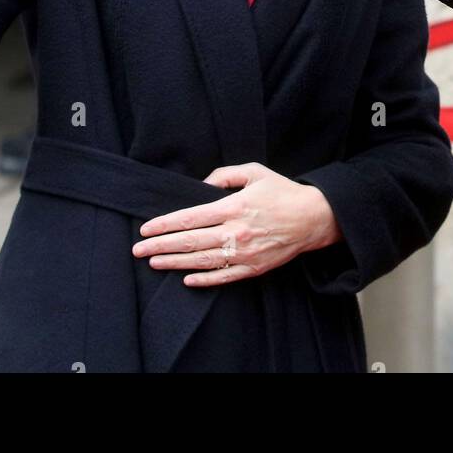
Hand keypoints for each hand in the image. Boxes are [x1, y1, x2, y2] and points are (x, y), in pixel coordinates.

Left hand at [132, 162, 341, 287]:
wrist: (314, 218)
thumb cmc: (282, 192)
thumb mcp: (254, 172)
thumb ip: (224, 175)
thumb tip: (200, 183)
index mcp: (234, 207)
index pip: (190, 218)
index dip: (165, 224)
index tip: (146, 229)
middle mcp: (236, 232)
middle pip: (189, 242)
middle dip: (160, 246)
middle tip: (138, 251)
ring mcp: (244, 253)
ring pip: (201, 261)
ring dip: (174, 263)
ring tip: (154, 263)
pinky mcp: (254, 268)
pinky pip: (223, 277)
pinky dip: (203, 280)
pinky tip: (185, 279)